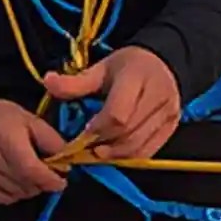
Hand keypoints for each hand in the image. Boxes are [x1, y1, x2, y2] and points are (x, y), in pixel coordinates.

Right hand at [0, 99, 68, 204]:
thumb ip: (51, 141)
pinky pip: (0, 198)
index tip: (61, 182)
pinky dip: (15, 194)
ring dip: (29, 189)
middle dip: (41, 183)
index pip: (28, 167)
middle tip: (49, 175)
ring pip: (12, 193)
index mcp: (2, 134)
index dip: (48, 179)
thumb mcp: (33, 120)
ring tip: (32, 175)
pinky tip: (18, 180)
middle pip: (21, 182)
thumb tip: (66, 162)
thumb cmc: (4, 118)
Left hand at [42, 46, 181, 160]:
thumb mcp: (102, 68)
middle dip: (103, 145)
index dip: (96, 130)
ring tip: (98, 153)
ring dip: (115, 155)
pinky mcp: (172, 126)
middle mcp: (158, 96)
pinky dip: (130, 157)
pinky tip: (116, 153)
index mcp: (138, 77)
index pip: (117, 114)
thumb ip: (76, 82)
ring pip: (139, 146)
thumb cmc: (129, 67)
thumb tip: (48, 82)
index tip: (80, 136)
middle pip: (127, 133)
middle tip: (84, 150)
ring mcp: (168, 113)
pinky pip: (150, 151)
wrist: (165, 64)